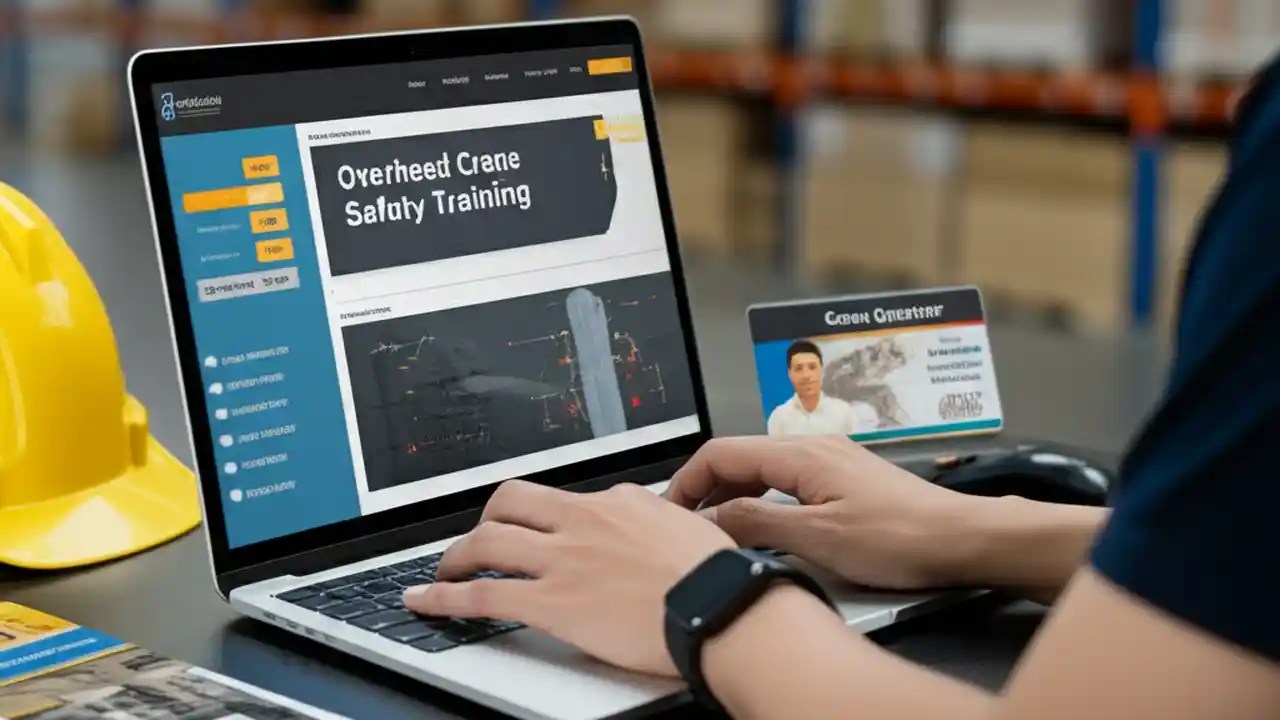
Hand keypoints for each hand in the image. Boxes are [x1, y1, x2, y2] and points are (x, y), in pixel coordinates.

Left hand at [402, 480, 733, 675]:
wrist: (722, 607)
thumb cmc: (717, 579)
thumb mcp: (690, 531)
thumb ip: (660, 525)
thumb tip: (660, 526)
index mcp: (619, 502)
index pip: (567, 499)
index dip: (548, 519)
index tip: (541, 532)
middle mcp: (584, 520)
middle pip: (511, 501)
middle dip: (488, 519)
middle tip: (480, 541)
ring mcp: (563, 558)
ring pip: (487, 540)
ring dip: (456, 556)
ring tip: (444, 570)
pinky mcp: (551, 601)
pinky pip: (481, 593)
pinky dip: (443, 597)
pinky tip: (426, 601)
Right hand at [665, 436, 978, 589]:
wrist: (961, 539)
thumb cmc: (900, 538)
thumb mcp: (817, 538)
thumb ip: (757, 522)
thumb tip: (712, 516)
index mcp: (801, 454)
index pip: (722, 453)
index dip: (687, 481)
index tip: (669, 511)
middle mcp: (814, 448)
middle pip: (739, 458)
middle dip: (705, 487)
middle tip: (684, 523)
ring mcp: (831, 462)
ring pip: (763, 470)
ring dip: (732, 495)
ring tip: (714, 528)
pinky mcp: (844, 481)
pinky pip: (786, 482)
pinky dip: (761, 500)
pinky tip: (759, 527)